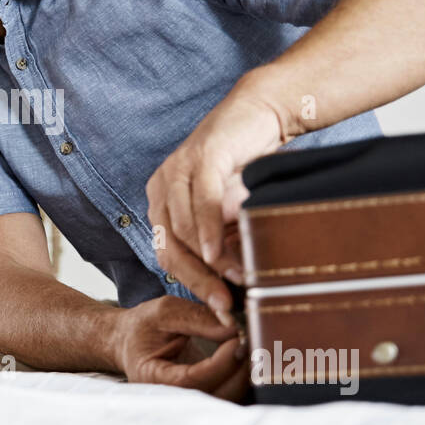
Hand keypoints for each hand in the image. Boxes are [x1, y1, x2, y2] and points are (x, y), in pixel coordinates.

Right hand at [110, 296, 250, 401]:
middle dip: (238, 370)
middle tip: (251, 340)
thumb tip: (234, 326)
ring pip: (226, 399)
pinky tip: (249, 356)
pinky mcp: (204, 395)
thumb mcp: (164, 311)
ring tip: (252, 346)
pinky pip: (230, 394)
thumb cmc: (144, 326)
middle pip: (213, 396)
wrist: (132, 340)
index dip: (219, 363)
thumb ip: (197, 318)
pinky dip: (244, 378)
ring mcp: (188, 400)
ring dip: (245, 375)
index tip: (237, 339)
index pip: (190, 380)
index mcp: (151, 376)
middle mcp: (170, 396)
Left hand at [145, 89, 284, 321]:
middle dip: (198, 280)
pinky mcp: (201, 157)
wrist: (262, 115)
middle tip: (223, 306)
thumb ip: (221, 242)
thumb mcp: (228, 210)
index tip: (216, 309)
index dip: (190, 284)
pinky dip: (209, 230)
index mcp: (162, 201)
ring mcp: (178, 170)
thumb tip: (230, 290)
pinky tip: (218, 251)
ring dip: (210, 260)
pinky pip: (201, 201)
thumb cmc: (246, 166)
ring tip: (236, 281)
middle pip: (170, 246)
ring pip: (184, 228)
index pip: (167, 254)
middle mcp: (162, 186)